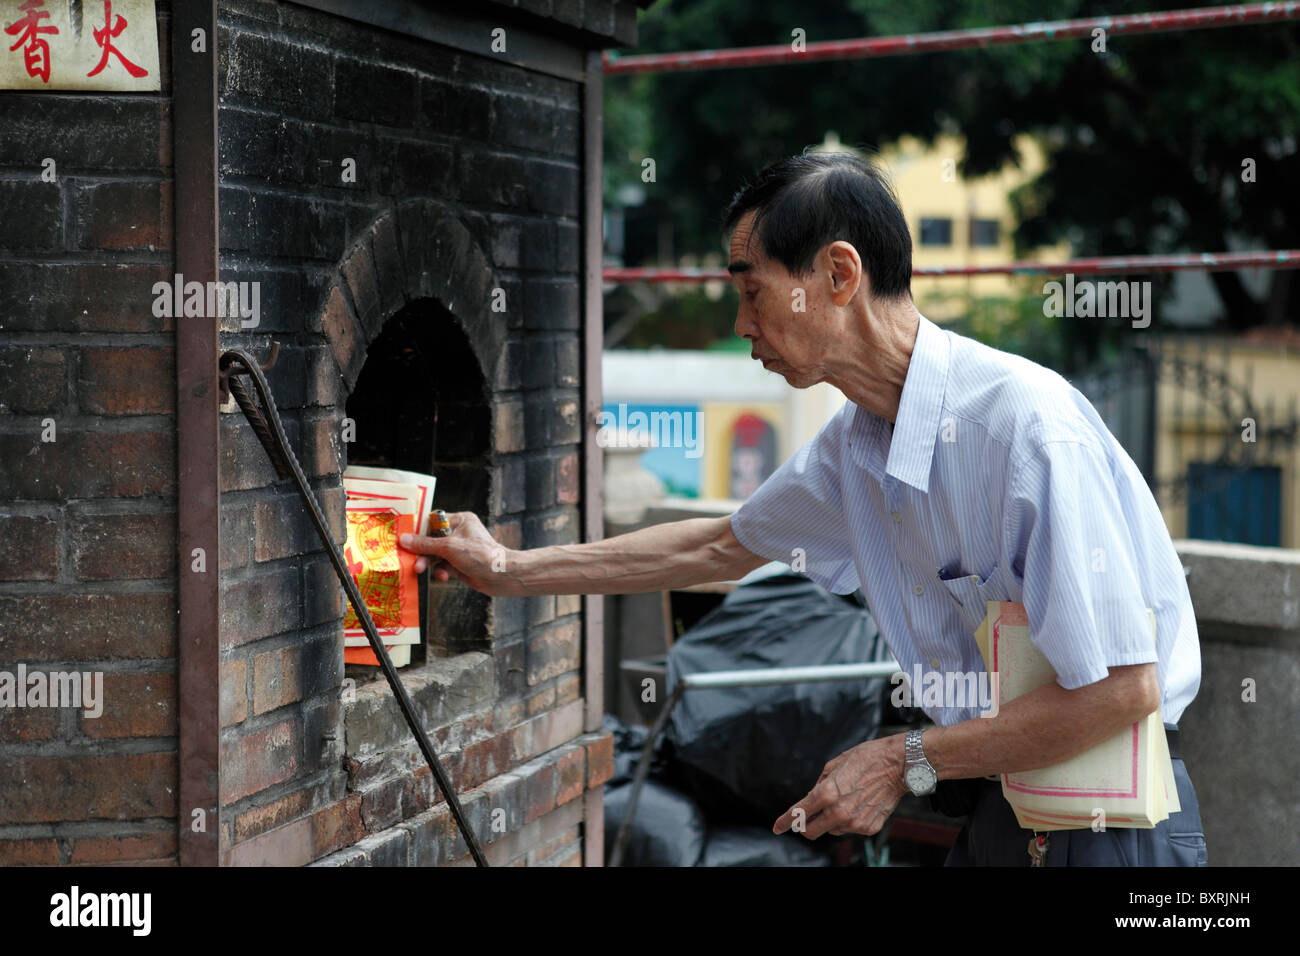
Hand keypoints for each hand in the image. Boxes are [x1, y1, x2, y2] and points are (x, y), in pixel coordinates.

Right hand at [398, 511, 521, 595]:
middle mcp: (459, 533)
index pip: (433, 521)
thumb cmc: (480, 555)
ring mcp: (459, 550)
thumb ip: (425, 544)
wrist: (501, 576)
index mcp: (460, 520)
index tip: (404, 538)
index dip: (418, 530)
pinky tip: (444, 577)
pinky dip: (441, 571)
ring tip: (422, 571)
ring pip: (435, 555)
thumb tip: (404, 539)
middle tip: (413, 561)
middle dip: (422, 552)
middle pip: (431, 540)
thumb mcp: (449, 547)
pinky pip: (443, 566)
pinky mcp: (460, 564)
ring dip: (429, 563)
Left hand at [772, 734, 908, 838]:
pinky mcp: (868, 828)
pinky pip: (850, 829)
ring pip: (831, 830)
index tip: (777, 827)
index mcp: (827, 792)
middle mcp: (839, 811)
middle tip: (806, 818)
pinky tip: (858, 803)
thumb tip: (812, 799)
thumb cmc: (867, 759)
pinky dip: (848, 820)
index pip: (798, 813)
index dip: (784, 821)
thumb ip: (819, 785)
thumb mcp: (834, 764)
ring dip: (829, 820)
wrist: (898, 765)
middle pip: (811, 831)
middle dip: (804, 826)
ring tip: (844, 800)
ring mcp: (855, 822)